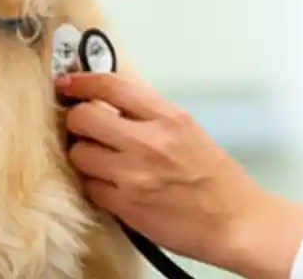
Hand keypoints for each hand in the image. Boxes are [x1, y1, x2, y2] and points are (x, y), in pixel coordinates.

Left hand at [56, 72, 302, 277]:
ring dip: (85, 156)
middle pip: (83, 117)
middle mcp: (150, 143)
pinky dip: (95, 185)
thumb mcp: (189, 131)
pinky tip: (112, 185)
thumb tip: (111, 100)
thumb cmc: (215, 179)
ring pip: (79, 154)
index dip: (82, 81)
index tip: (68, 82)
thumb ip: (150, 114)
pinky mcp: (126, 205)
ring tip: (104, 161)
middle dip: (78, 122)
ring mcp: (135, 175)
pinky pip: (89, 186)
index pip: (112, 86)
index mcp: (169, 118)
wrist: (234, 222)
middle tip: (86, 128)